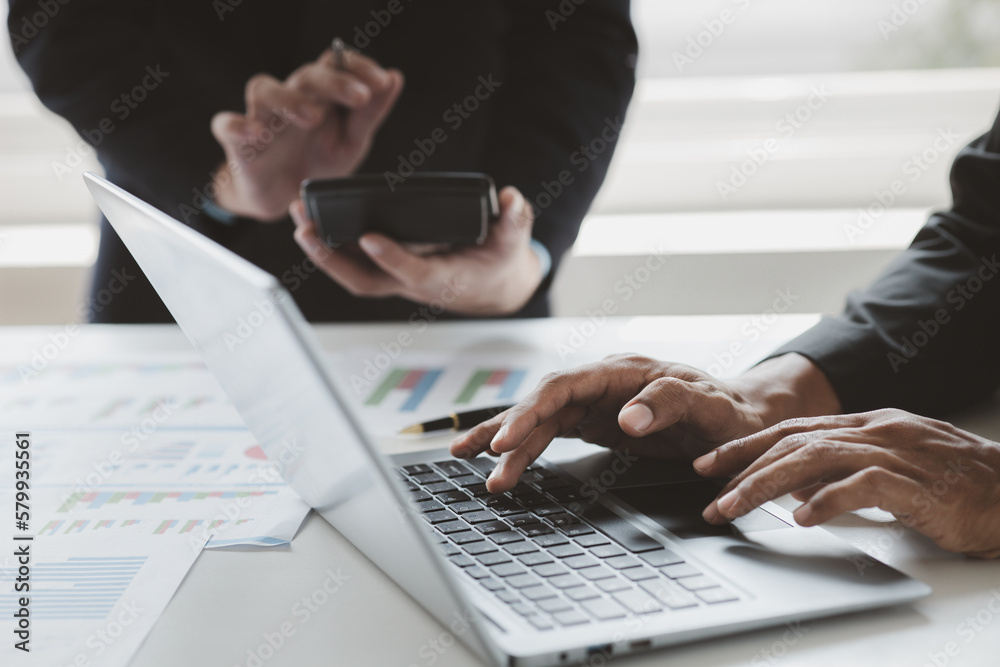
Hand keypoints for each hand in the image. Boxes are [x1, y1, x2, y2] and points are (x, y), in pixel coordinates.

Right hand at [210, 47, 403, 219]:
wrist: (283, 198)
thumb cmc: (316, 160)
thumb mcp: (351, 142)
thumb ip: (370, 114)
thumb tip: (395, 78)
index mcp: (321, 96)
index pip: (336, 64)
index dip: (358, 67)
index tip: (381, 81)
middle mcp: (291, 99)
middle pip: (307, 75)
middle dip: (335, 82)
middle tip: (360, 96)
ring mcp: (262, 118)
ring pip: (265, 89)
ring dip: (289, 99)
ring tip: (313, 116)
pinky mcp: (238, 142)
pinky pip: (227, 125)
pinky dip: (238, 125)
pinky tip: (256, 132)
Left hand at [290, 186, 542, 315]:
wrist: (492, 287)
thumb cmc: (499, 262)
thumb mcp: (513, 242)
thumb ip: (515, 221)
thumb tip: (512, 199)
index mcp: (445, 280)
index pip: (415, 273)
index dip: (392, 259)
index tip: (370, 238)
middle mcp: (413, 284)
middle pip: (365, 281)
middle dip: (332, 259)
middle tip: (307, 228)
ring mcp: (395, 279)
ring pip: (351, 274)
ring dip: (321, 251)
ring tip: (299, 219)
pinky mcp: (386, 270)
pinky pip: (351, 263)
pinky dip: (328, 246)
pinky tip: (310, 221)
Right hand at [449, 354, 804, 493]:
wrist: (743, 417)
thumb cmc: (728, 410)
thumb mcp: (708, 406)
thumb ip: (669, 403)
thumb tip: (627, 418)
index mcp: (622, 372)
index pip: (562, 387)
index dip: (530, 411)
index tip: (508, 439)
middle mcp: (602, 384)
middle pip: (542, 403)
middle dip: (508, 430)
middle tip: (481, 459)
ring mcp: (595, 402)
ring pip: (540, 420)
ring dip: (507, 442)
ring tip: (468, 461)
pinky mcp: (595, 422)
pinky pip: (551, 433)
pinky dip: (524, 447)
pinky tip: (501, 459)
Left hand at [696, 409, 999, 557]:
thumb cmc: (954, 483)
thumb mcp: (888, 469)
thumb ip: (841, 471)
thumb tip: (794, 486)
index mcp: (866, 424)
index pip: (791, 429)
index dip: (746, 445)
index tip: (708, 463)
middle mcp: (875, 430)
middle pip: (793, 443)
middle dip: (743, 468)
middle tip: (710, 495)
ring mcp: (896, 452)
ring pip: (815, 459)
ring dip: (768, 485)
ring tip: (736, 507)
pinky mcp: (918, 482)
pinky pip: (864, 487)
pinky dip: (829, 501)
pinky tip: (804, 518)